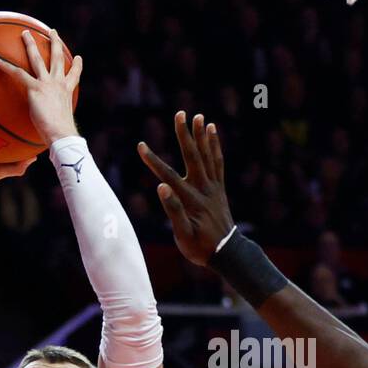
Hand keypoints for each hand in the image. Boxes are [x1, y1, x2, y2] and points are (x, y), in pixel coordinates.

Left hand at [0, 28, 82, 145]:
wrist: (61, 134)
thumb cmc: (62, 136)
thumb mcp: (61, 126)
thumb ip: (56, 124)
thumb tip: (52, 140)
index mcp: (67, 92)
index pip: (73, 76)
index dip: (77, 66)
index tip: (78, 58)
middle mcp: (59, 83)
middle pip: (58, 58)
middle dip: (55, 43)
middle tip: (52, 32)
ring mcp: (47, 83)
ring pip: (38, 58)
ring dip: (31, 44)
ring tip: (25, 33)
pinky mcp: (35, 88)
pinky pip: (19, 74)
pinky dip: (7, 67)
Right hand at [137, 111, 235, 265]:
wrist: (227, 253)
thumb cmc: (200, 247)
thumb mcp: (183, 235)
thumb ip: (173, 211)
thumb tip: (160, 188)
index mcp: (190, 200)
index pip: (168, 176)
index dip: (153, 161)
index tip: (140, 146)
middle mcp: (203, 189)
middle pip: (192, 157)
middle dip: (185, 135)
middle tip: (180, 114)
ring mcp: (214, 188)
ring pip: (207, 157)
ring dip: (202, 136)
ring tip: (199, 116)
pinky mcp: (220, 188)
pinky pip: (218, 163)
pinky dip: (215, 147)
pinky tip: (212, 132)